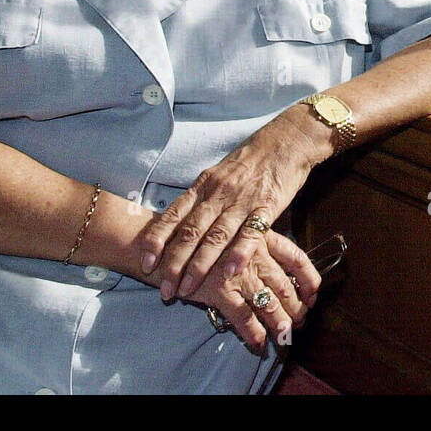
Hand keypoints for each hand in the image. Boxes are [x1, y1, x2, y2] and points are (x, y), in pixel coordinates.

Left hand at [138, 107, 330, 300]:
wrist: (286, 141)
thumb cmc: (250, 160)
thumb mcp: (218, 175)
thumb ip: (200, 200)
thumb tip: (178, 224)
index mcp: (203, 186)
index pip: (173, 215)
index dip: (157, 240)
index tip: (144, 263)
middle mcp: (218, 194)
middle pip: (191, 232)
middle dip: (174, 263)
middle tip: (164, 289)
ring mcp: (242, 200)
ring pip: (216, 235)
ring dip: (200, 265)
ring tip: (188, 289)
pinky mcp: (268, 205)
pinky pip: (252, 232)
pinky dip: (240, 252)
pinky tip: (231, 271)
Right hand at [184, 229, 321, 352]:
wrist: (165, 243)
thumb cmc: (200, 241)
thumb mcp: (234, 234)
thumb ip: (256, 247)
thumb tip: (276, 271)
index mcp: (262, 237)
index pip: (297, 259)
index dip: (309, 280)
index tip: (313, 295)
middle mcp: (254, 253)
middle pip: (285, 286)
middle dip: (296, 307)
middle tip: (299, 321)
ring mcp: (238, 273)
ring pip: (269, 303)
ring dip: (280, 323)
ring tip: (285, 336)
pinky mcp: (219, 290)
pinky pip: (243, 316)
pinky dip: (253, 332)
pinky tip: (259, 342)